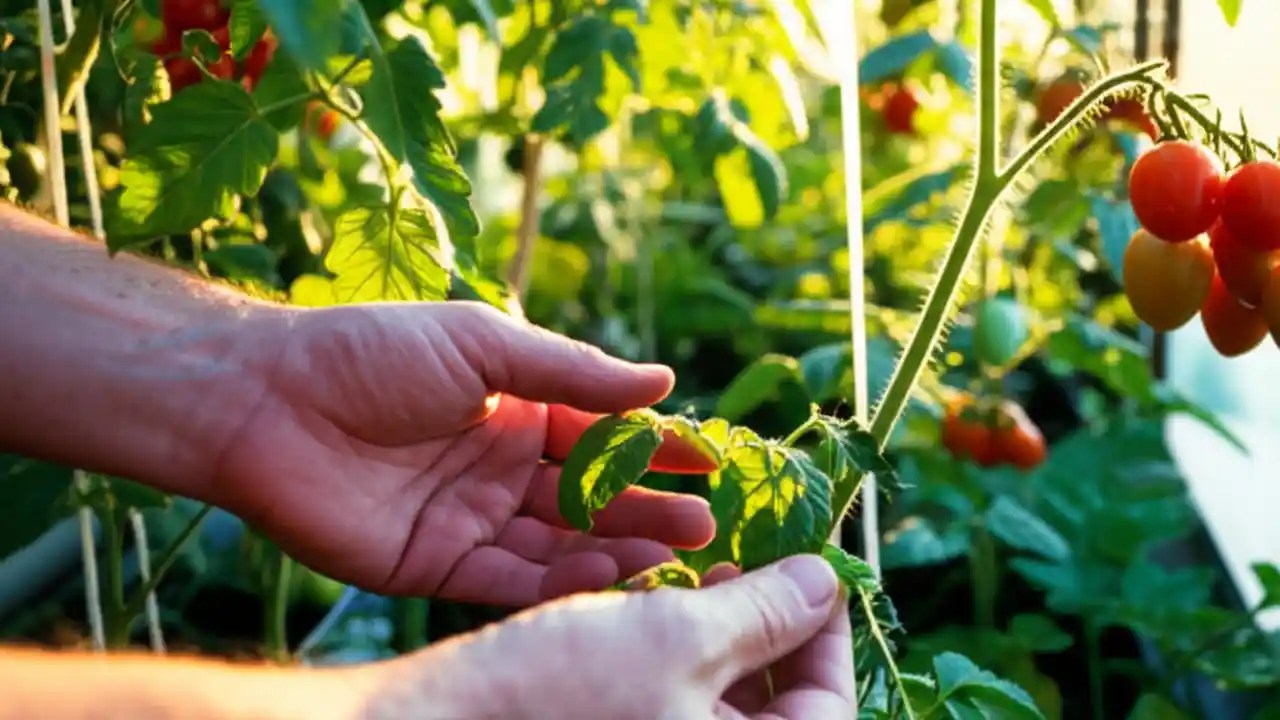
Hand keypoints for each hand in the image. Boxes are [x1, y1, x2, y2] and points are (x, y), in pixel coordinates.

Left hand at [213, 301, 717, 605]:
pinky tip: (606, 574)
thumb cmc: (371, 352)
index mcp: (512, 408)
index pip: (600, 433)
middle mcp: (499, 468)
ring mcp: (470, 519)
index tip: (710, 459)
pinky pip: (508, 580)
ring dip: (616, 549)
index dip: (654, 447)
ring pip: (558, 544)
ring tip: (676, 550)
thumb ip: (571, 372)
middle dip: (646, 507)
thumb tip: (662, 383)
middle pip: (588, 496)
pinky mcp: (434, 566)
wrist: (264, 401)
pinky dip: (557, 581)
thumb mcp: (483, 344)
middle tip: (705, 521)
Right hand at [360, 554, 855, 718]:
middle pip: (776, 707)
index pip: (828, 711)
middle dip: (770, 629)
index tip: (816, 570)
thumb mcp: (678, 639)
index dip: (829, 633)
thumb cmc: (558, 695)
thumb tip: (826, 582)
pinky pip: (669, 709)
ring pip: (719, 703)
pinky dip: (673, 660)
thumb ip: (765, 611)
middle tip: (752, 565)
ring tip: (699, 578)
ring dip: (721, 638)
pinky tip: (650, 610)